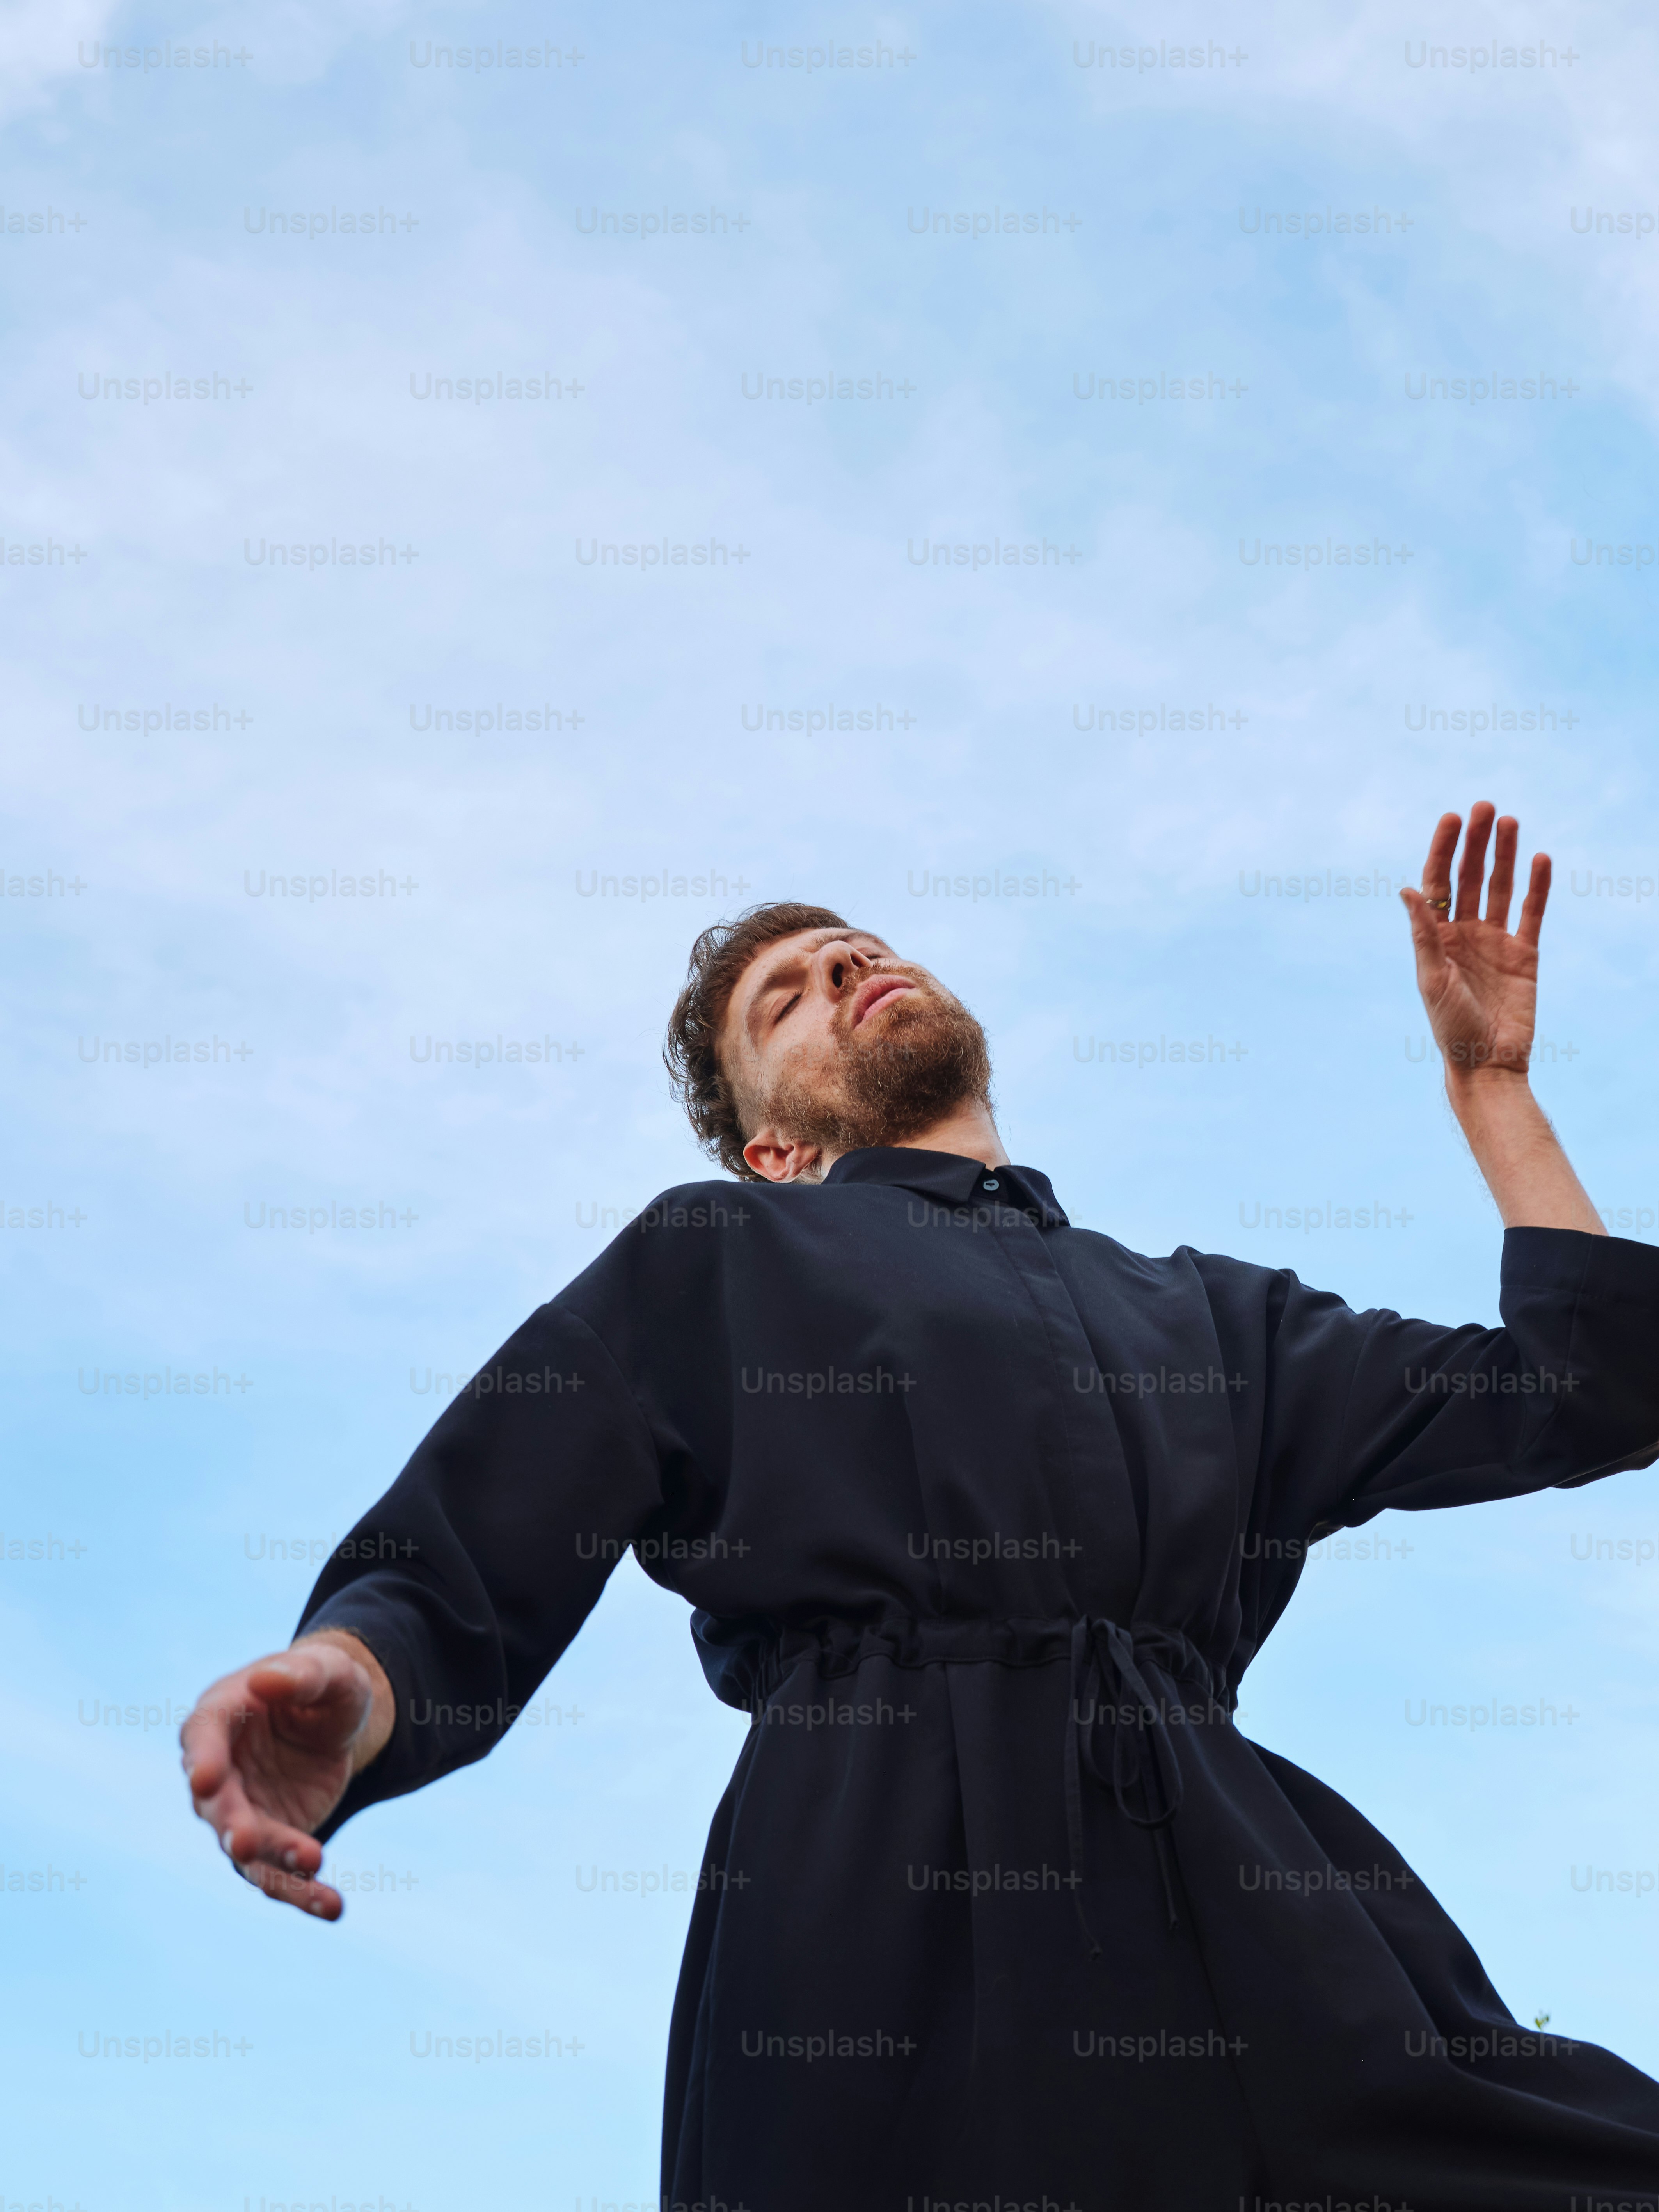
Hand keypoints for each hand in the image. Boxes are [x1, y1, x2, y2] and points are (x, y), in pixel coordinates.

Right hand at [181, 1634, 389, 1918]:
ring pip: (247, 1848)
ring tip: (313, 1862)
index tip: (205, 1781)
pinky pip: (279, 1873)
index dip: (203, 1759)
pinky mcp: (269, 1841)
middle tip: (246, 1842)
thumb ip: (299, 1675)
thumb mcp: (327, 1671)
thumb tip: (264, 1679)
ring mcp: (240, 1811)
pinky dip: (303, 1891)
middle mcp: (219, 1770)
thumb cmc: (323, 1685)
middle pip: (217, 1803)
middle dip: (232, 1824)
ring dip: (275, 1862)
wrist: (336, 1722)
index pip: (202, 1737)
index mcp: (220, 1715)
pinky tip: (333, 1905)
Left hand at [1400, 802, 1547, 1081]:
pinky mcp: (1524, 953)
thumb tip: (1406, 889)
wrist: (1487, 1062)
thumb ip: (1423, 934)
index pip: (1437, 883)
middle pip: (1468, 877)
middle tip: (1483, 806)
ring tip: (1508, 821)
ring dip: (1504, 854)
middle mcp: (1464, 934)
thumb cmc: (1450, 1027)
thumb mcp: (1431, 978)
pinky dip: (1537, 886)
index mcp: (1435, 938)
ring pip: (1500, 888)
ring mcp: (1495, 941)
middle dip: (1475, 842)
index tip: (1451, 817)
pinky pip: (1532, 912)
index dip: (1443, 850)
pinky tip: (1540, 858)